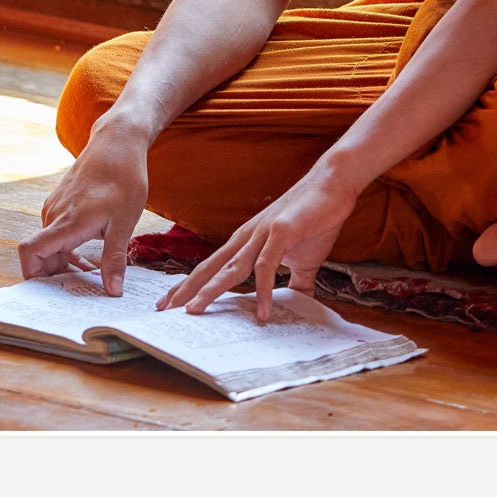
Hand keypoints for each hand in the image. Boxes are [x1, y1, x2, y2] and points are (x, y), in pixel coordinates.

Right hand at [16, 122, 149, 293]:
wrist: (118, 142)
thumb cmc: (124, 177)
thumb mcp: (126, 221)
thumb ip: (115, 257)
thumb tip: (113, 291)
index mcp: (67, 221)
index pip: (31, 252)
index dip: (34, 276)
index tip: (54, 293)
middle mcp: (54, 215)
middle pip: (41, 256)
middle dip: (57, 277)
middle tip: (84, 292)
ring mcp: (56, 208)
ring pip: (50, 246)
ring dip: (65, 264)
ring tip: (94, 277)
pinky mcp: (61, 203)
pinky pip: (57, 234)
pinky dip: (68, 250)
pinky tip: (91, 257)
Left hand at [155, 162, 361, 323]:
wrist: (333, 184)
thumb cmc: (316, 217)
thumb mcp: (303, 257)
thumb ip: (297, 281)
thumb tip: (302, 303)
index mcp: (246, 242)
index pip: (211, 267)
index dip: (190, 285)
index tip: (170, 303)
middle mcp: (247, 238)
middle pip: (210, 267)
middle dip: (186, 290)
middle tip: (163, 311)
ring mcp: (262, 234)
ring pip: (231, 267)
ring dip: (211, 290)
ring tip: (193, 311)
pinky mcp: (282, 232)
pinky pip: (267, 266)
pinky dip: (263, 290)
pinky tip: (262, 312)